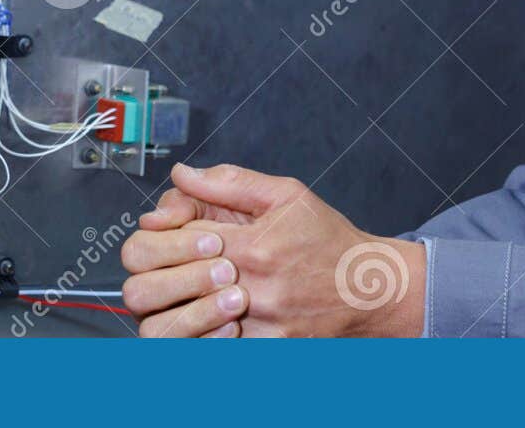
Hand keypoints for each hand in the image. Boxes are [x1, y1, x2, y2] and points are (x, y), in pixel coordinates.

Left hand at [121, 162, 425, 337]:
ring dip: (169, 308)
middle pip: (162, 285)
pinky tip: (203, 322)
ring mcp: (255, 325)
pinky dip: (197, 338)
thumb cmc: (326, 238)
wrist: (369, 288)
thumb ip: (230, 181)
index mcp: (251, 244)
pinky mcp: (264, 350)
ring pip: (175, 328)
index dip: (163, 230)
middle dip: (155, 271)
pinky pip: (209, 351)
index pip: (176, 236)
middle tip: (169, 265)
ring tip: (182, 295)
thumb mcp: (285, 195)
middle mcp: (250, 287)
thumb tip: (182, 173)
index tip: (170, 228)